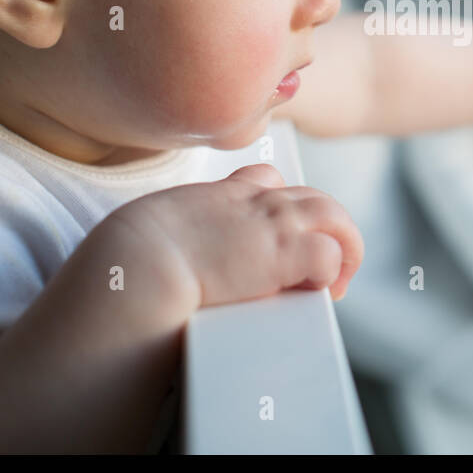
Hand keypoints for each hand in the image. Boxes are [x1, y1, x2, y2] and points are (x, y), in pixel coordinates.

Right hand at [111, 164, 363, 307]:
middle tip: (325, 266)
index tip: (281, 235)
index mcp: (220, 195)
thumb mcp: (146, 228)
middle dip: (327, 227)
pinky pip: (329, 255)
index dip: (282, 206)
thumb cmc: (128, 258)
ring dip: (344, 246)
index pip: (267, 180)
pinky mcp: (283, 254)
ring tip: (339, 280)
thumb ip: (165, 236)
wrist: (135, 264)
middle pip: (311, 197)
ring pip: (333, 216)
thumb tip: (148, 262)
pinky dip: (334, 271)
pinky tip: (322, 292)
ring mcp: (272, 224)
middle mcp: (253, 201)